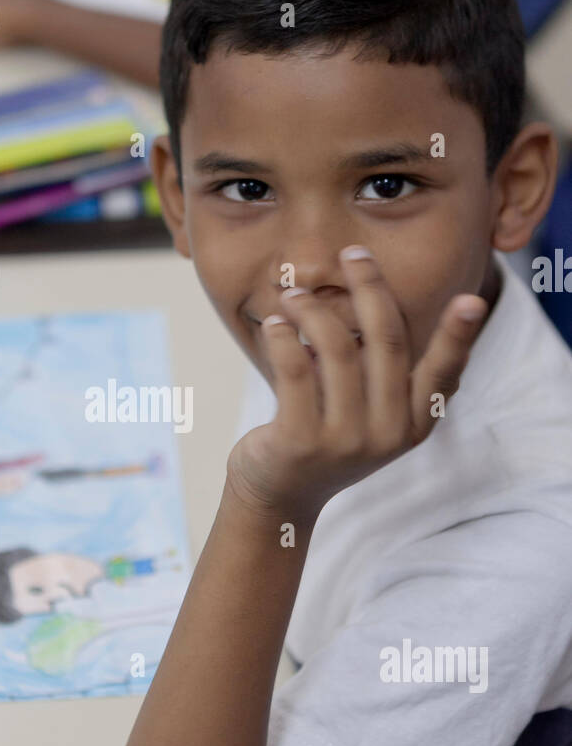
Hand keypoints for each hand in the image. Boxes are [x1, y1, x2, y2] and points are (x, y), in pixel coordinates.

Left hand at [227, 247, 487, 517]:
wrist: (280, 494)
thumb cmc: (326, 436)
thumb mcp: (368, 411)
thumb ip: (382, 370)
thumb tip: (378, 298)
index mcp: (412, 424)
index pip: (442, 372)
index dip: (458, 337)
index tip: (471, 300)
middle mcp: (387, 434)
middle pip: (386, 342)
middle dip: (371, 288)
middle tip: (354, 252)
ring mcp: (345, 441)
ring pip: (336, 349)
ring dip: (312, 309)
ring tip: (294, 294)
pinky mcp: (300, 442)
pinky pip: (294, 371)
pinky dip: (284, 337)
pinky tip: (274, 323)